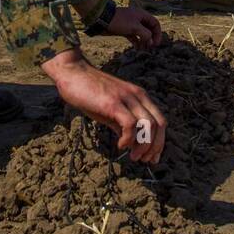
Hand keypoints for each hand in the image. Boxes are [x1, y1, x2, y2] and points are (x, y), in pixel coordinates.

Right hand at [42, 49, 166, 162]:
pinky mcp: (112, 102)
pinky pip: (130, 124)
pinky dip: (128, 139)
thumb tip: (132, 144)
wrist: (73, 73)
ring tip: (133, 156)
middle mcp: (137, 96)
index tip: (151, 158)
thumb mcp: (111, 110)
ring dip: (144, 146)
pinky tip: (120, 145)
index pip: (160, 120)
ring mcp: (126, 98)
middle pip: (159, 124)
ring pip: (149, 125)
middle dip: (154, 147)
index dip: (159, 142)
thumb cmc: (90, 92)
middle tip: (143, 160)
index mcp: (140, 96)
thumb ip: (122, 124)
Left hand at [105, 5, 162, 49]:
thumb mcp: (135, 27)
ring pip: (141, 33)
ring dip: (144, 41)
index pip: (155, 23)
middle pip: (149, 29)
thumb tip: (151, 42)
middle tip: (150, 47)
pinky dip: (136, 42)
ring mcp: (131, 24)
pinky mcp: (125, 30)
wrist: (102, 19)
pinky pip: (134, 36)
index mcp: (142, 15)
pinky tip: (137, 48)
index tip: (156, 43)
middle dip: (151, 38)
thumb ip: (145, 34)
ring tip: (143, 49)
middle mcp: (138, 19)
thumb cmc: (119, 21)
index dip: (157, 33)